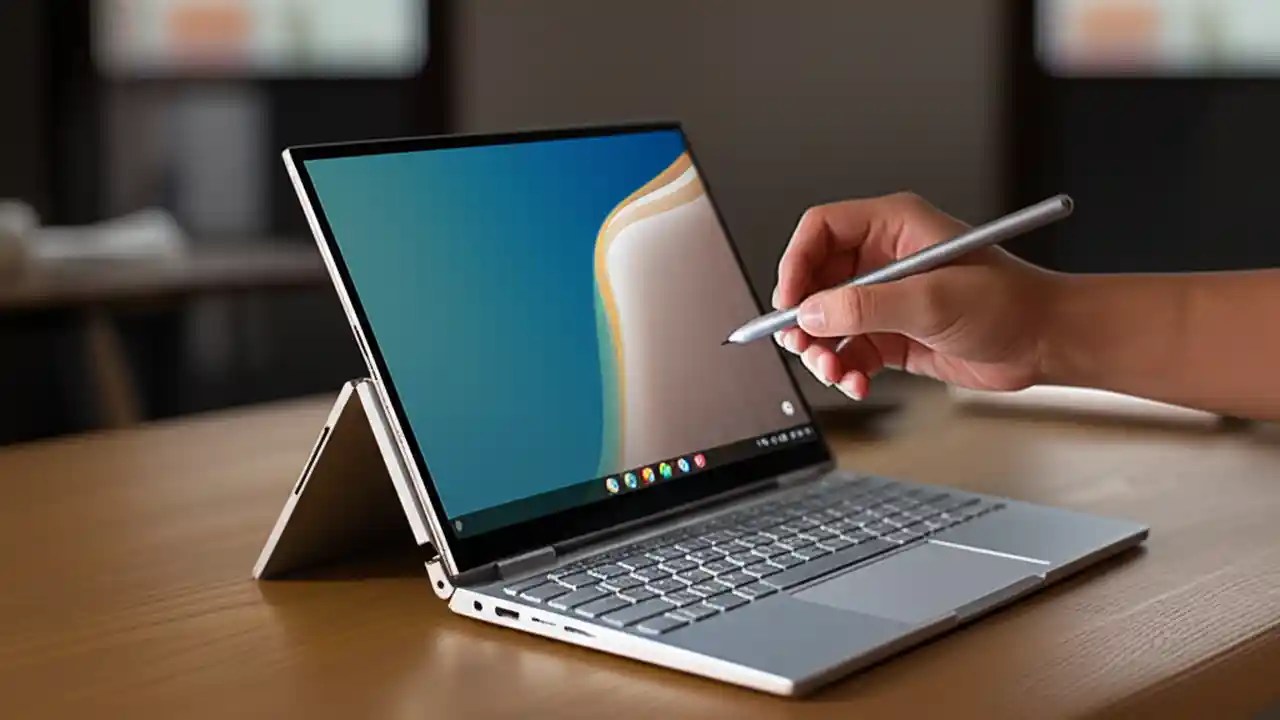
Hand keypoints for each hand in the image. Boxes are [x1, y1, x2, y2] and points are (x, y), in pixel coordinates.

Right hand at [772, 192, 1062, 398]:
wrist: (1045, 343)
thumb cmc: (1009, 303)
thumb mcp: (931, 300)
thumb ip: (866, 306)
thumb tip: (811, 313)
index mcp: (893, 226)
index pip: (821, 230)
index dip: (796, 263)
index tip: (789, 301)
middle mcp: (884, 258)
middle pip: (815, 279)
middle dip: (805, 317)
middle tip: (804, 345)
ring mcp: (887, 297)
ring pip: (827, 321)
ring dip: (822, 351)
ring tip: (834, 371)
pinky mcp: (892, 334)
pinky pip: (849, 350)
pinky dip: (845, 370)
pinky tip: (857, 383)